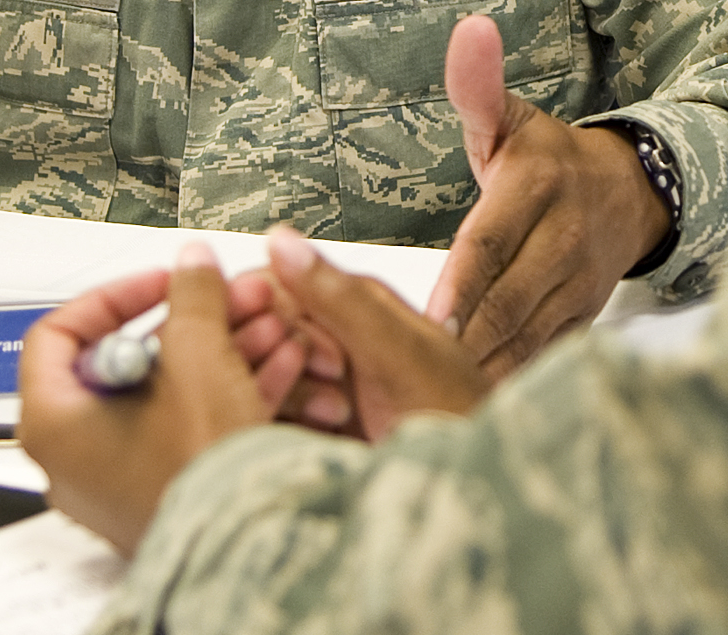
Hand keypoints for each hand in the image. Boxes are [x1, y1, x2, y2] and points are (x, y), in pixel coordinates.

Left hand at [19, 244, 274, 555]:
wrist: (247, 547)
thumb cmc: (198, 472)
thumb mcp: (198, 358)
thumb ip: (192, 298)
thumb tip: (191, 267)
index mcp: (54, 423)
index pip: (58, 334)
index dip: (114, 297)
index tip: (160, 283)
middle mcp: (76, 457)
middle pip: (127, 360)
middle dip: (192, 322)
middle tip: (228, 301)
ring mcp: (120, 479)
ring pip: (168, 392)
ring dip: (220, 351)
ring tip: (266, 328)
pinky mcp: (164, 491)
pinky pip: (190, 426)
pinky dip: (226, 392)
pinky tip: (273, 368)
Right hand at [265, 226, 491, 439]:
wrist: (470, 489)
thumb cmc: (457, 417)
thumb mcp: (400, 352)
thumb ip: (340, 297)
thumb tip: (280, 238)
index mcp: (354, 303)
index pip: (272, 287)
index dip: (277, 317)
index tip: (307, 351)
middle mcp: (333, 337)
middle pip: (259, 333)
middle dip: (281, 362)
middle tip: (333, 389)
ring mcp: (320, 385)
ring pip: (257, 378)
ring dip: (287, 398)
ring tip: (338, 418)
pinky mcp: (311, 430)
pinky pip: (267, 418)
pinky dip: (283, 428)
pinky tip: (323, 440)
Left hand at [425, 15, 671, 376]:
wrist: (633, 191)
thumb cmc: (549, 157)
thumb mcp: (513, 117)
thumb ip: (479, 86)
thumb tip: (470, 28)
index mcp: (538, 185)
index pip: (494, 238)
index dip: (464, 280)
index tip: (429, 316)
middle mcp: (565, 237)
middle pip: (509, 297)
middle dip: (464, 339)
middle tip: (411, 372)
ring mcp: (579, 284)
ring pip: (526, 336)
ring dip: (480, 369)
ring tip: (428, 400)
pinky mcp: (583, 319)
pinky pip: (543, 356)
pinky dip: (508, 382)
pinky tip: (466, 406)